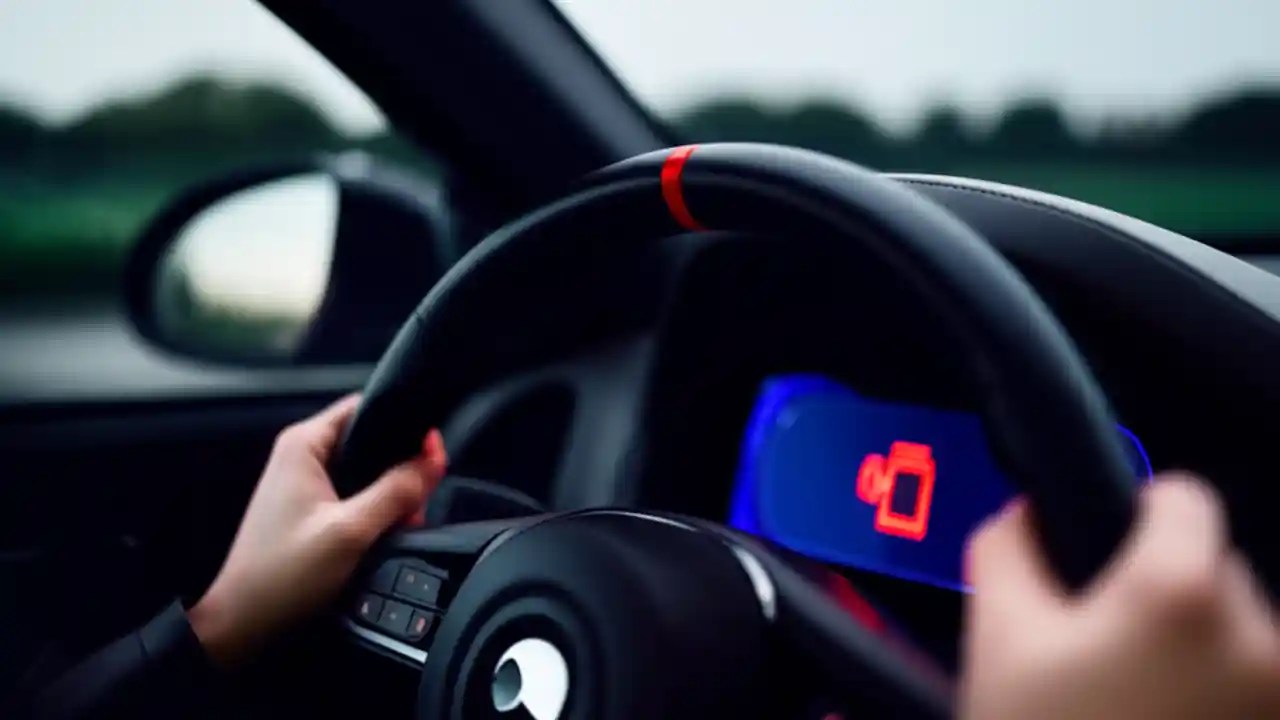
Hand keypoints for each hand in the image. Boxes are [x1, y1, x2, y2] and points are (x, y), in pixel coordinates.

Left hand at [187, 394, 446, 666]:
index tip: (432, 451)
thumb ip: (397, 491)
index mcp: (304, 444)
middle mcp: (302, 456)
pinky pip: (355, 495)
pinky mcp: (310, 510)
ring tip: (406, 520)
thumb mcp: (350, 530)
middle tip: (420, 498)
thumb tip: (436, 458)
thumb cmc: (284, 574)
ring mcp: (304, 484)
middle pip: (370, 440)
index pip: (364, 407)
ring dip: (391, 493)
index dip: (404, 423)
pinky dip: (376, 509)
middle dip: (401, 467)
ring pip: (366, 471)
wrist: (244, 623)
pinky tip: (388, 531)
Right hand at [961, 474, 1279, 719]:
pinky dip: (1214, 700)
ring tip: (1132, 707)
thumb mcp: (998, 637)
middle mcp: (1261, 639)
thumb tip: (1029, 513)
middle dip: (1159, 594)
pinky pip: (1249, 691)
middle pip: (1212, 570)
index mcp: (1184, 590)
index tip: (1098, 554)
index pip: (1182, 495)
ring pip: (1236, 638)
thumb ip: (1008, 546)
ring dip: (1192, 654)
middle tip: (1099, 652)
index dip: (1130, 511)